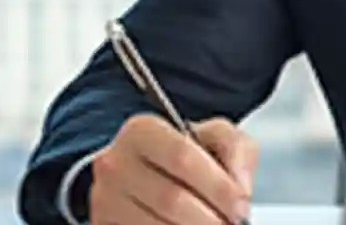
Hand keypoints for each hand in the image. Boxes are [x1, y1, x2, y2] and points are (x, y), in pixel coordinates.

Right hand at [90, 114, 256, 223]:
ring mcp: (105, 200)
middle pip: (172, 200)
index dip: (218, 187)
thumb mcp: (214, 138)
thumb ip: (235, 149)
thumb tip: (239, 189)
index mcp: (141, 131)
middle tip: (231, 224)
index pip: (182, 157)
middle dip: (211, 219)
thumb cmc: (185, 156)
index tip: (241, 207)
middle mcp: (115, 163)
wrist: (152, 176)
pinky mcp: (104, 224)